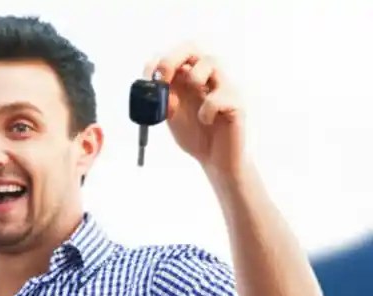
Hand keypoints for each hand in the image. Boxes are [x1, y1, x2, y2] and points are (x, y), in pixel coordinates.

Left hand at [144, 44, 246, 177]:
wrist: (215, 159)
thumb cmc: (195, 134)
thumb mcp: (170, 116)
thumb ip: (162, 100)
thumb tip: (154, 87)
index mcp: (188, 78)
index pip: (174, 54)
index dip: (158, 62)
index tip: (148, 79)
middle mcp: (207, 77)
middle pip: (191, 47)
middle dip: (172, 59)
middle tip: (162, 78)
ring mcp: (223, 86)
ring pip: (211, 61)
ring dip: (194, 78)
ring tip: (190, 101)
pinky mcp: (236, 101)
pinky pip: (219, 96)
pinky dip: (207, 111)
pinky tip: (207, 122)